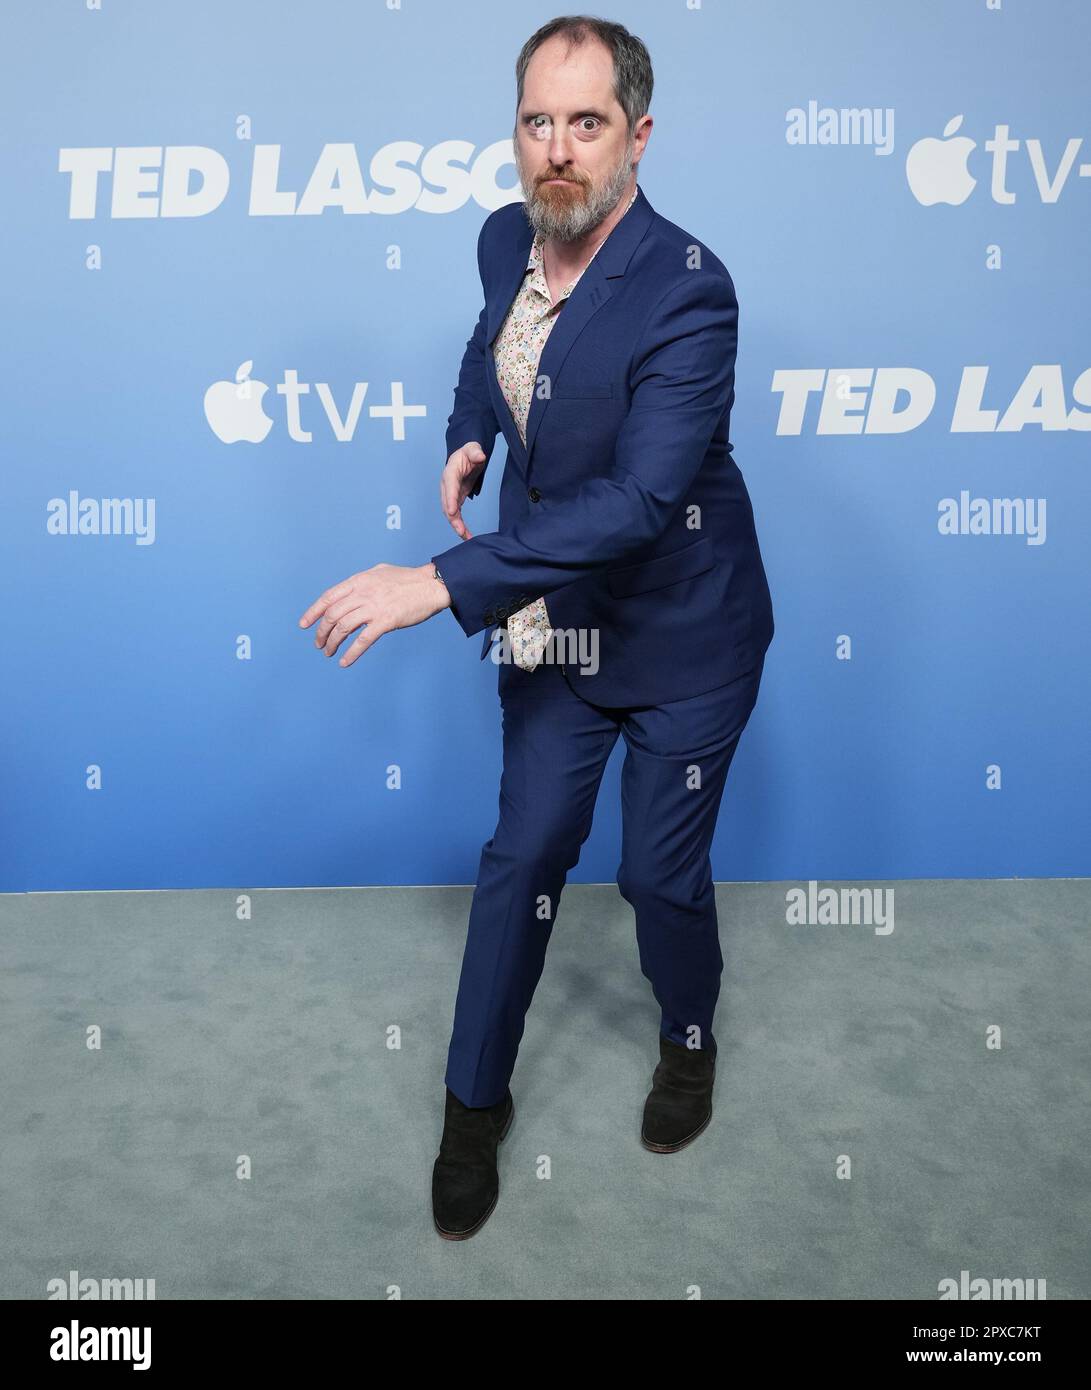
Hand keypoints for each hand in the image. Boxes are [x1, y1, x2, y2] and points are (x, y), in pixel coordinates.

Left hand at [298, 563, 450, 667]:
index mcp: (359, 581)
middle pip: (332, 615)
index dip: (313, 612)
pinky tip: (345, 662)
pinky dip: (351, 653)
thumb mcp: (379, 572)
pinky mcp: (386, 621)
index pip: (328, 598)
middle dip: (321, 632)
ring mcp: (374, 607)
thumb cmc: (408, 579)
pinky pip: (363, 640)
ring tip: (329, 652)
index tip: (304, 625)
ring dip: (332, 643)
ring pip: (343, 628)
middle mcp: (363, 593)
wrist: (431, 585)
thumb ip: (362, 582)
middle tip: (319, 643)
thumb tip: (350, 592)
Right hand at [440, 441, 485, 539]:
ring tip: (466, 538)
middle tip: (461, 531)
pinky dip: (460, 525)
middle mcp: (447, 486)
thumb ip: (475, 452)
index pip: (450, 487)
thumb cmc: (468, 452)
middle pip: (447, 504)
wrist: (466, 456)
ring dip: (457, 526)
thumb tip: (480, 456)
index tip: (453, 512)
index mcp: (450, 472)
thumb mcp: (472, 449)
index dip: (451, 500)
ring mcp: (450, 494)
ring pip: (450, 513)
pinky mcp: (456, 500)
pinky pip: (456, 515)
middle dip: (453, 519)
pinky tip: (466, 535)